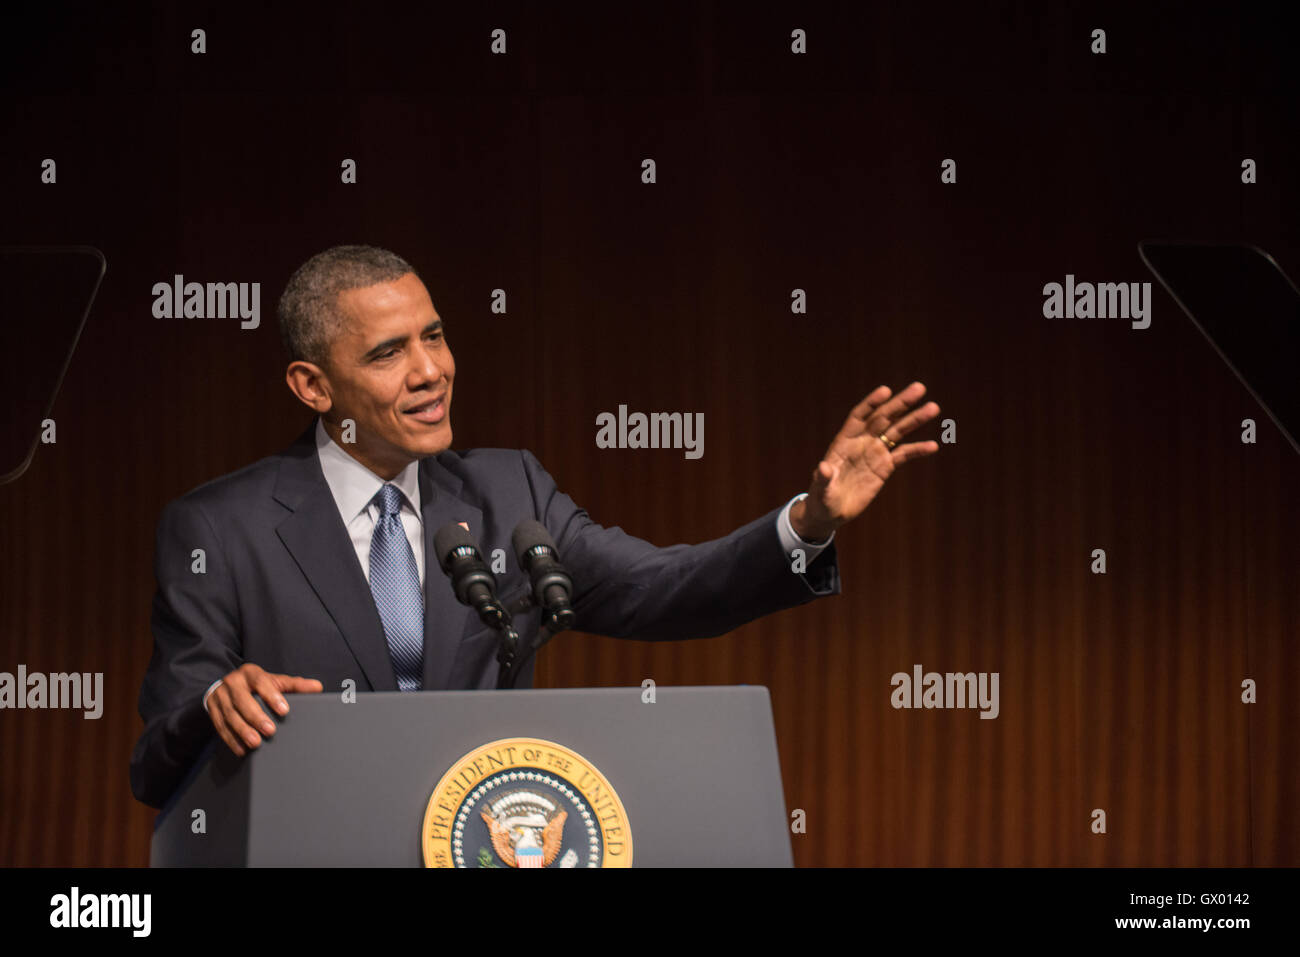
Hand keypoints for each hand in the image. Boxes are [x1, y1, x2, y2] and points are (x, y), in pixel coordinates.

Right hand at [207, 663, 322, 756]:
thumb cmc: (256, 684)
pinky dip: (231, 739)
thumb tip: (317, 687)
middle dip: (256, 716)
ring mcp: (220, 696)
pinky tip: (242, 749)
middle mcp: (233, 682)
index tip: (284, 710)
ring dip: (242, 730)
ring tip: (255, 742)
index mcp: (250, 673)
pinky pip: (220, 726)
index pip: (261, 682)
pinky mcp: (212, 709)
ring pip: (230, 714)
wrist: (227, 685)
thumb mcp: (274, 681)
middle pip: (243, 700)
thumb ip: (295, 685)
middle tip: (270, 731)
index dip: (272, 696)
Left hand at [790, 381, 940, 540]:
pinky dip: (917, 450)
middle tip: (920, 388)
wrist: (831, 511)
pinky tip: (933, 446)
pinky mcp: (885, 467)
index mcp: (844, 441)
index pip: (859, 416)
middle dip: (900, 403)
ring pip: (897, 431)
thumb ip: (823, 478)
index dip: (872, 403)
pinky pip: (903, 455)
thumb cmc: (820, 499)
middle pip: (883, 417)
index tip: (886, 391)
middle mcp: (861, 442)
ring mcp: (875, 452)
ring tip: (933, 407)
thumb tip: (823, 467)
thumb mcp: (820, 490)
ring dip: (914, 419)